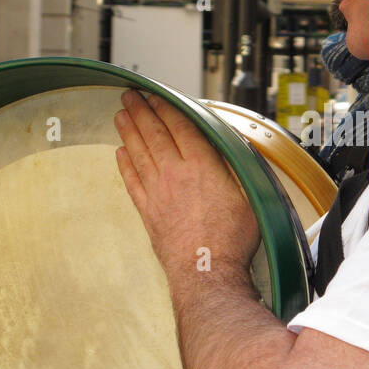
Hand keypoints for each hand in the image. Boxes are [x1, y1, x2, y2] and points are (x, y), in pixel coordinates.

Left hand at [114, 89, 260, 289]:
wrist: (207, 272)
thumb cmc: (231, 239)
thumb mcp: (248, 196)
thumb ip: (235, 168)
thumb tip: (232, 148)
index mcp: (201, 166)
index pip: (180, 127)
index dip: (166, 109)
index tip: (156, 96)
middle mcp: (175, 174)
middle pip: (154, 135)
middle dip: (141, 112)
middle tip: (130, 96)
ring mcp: (157, 193)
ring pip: (138, 154)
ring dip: (129, 132)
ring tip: (121, 115)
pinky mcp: (148, 212)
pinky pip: (132, 182)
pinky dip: (124, 166)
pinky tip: (120, 154)